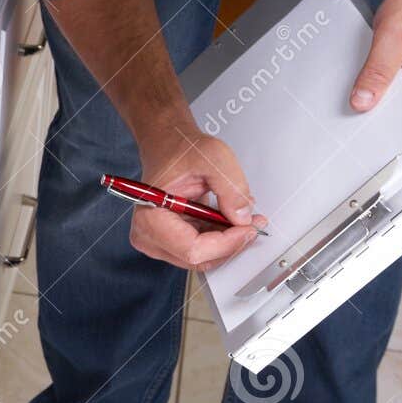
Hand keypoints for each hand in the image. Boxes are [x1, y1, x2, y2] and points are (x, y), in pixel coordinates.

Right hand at [129, 129, 264, 271]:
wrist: (168, 145)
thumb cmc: (180, 148)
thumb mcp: (213, 157)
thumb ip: (231, 188)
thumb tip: (243, 217)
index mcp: (151, 216)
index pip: (192, 249)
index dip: (225, 243)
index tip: (248, 228)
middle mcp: (148, 234)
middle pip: (198, 258)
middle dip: (230, 244)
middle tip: (253, 224)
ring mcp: (158, 240)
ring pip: (202, 258)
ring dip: (227, 242)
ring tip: (243, 218)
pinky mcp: (170, 241)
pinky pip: (201, 250)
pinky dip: (220, 239)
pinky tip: (228, 220)